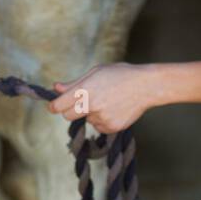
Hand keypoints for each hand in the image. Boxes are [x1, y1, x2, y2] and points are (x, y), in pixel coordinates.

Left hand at [47, 62, 165, 133]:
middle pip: (67, 116)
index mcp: (84, 90)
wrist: (146, 86)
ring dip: (90, 113)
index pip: (58, 106)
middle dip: (70, 110)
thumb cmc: (120, 75)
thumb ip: (74, 83)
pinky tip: (114, 108)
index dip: (54, 106)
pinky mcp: (111, 127)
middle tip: (82, 101)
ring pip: (86, 120)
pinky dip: (102, 120)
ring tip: (107, 100)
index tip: (54, 106)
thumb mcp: (95, 72)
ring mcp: (101, 118)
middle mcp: (91, 106)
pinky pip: (98, 126)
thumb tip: (56, 87)